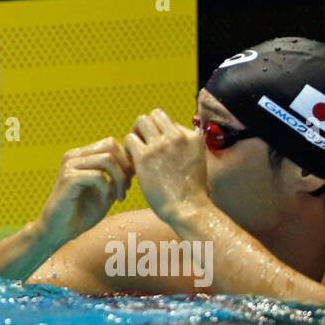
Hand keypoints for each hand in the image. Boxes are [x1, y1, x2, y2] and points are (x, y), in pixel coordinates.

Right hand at [38, 138, 131, 245]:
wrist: (59, 230)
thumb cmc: (82, 212)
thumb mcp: (106, 190)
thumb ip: (117, 175)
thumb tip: (135, 162)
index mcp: (81, 155)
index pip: (111, 143)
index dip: (126, 161)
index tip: (128, 183)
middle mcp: (74, 156)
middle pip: (111, 146)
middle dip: (125, 167)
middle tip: (126, 189)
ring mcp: (70, 165)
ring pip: (107, 159)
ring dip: (119, 179)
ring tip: (119, 196)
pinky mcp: (68, 178)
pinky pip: (98, 176)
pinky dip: (107, 189)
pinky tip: (105, 201)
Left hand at [124, 108, 209, 223]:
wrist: (188, 208)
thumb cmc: (191, 192)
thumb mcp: (197, 162)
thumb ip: (185, 148)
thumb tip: (169, 141)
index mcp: (192, 137)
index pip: (170, 122)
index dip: (161, 133)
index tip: (157, 148)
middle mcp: (178, 137)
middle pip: (155, 115)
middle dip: (147, 126)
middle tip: (142, 142)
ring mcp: (161, 145)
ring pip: (141, 121)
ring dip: (136, 132)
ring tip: (135, 149)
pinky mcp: (145, 156)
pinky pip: (130, 139)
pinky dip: (128, 148)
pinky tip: (131, 161)